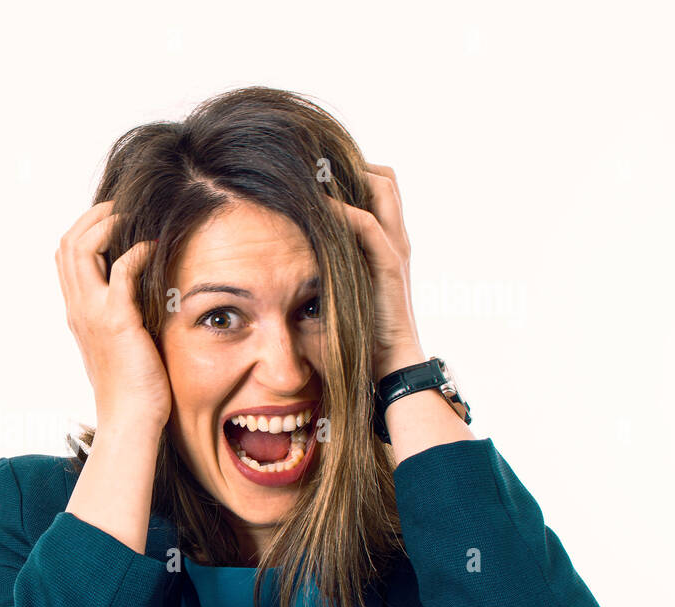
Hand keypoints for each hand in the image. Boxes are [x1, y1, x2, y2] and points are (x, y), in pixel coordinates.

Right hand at [55, 200, 170, 431]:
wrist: (129, 419)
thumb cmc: (131, 388)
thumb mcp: (116, 345)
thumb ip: (117, 318)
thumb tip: (137, 299)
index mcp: (77, 313)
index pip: (64, 258)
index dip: (82, 230)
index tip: (109, 219)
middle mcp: (78, 309)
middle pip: (66, 245)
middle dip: (91, 217)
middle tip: (118, 207)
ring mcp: (93, 314)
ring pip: (81, 249)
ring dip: (105, 225)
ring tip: (128, 219)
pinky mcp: (117, 320)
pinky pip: (121, 270)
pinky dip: (136, 251)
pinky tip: (152, 250)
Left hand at [324, 164, 426, 379]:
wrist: (389, 366)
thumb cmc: (360, 337)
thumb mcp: (340, 291)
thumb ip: (326, 270)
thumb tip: (287, 261)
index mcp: (385, 244)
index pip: (378, 188)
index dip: (352, 172)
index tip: (315, 170)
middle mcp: (395, 240)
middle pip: (384, 178)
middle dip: (351, 164)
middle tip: (314, 164)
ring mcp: (395, 250)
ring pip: (381, 189)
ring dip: (347, 176)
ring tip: (314, 171)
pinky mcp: (389, 265)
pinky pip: (367, 224)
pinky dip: (342, 210)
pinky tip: (317, 205)